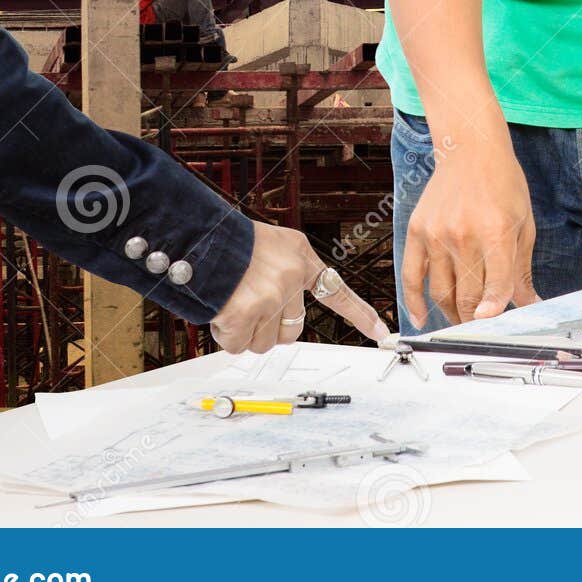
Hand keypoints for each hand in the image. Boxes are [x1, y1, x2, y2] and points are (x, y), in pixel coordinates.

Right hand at [210, 222, 389, 352]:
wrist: (200, 237)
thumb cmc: (231, 243)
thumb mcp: (274, 246)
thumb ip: (287, 274)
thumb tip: (287, 317)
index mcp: (301, 259)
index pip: (337, 292)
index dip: (360, 315)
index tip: (382, 332)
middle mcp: (292, 278)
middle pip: (292, 331)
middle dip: (270, 328)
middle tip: (250, 305)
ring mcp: (272, 297)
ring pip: (265, 343)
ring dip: (246, 332)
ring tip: (233, 301)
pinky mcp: (247, 314)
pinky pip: (239, 345)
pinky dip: (227, 335)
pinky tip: (222, 310)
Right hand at [402, 136, 536, 327]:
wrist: (470, 148)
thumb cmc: (502, 183)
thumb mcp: (523, 222)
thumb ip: (521, 268)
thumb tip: (531, 303)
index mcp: (495, 232)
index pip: (496, 284)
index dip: (495, 310)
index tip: (491, 324)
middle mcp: (464, 235)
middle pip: (466, 295)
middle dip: (474, 319)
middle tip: (481, 329)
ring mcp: (437, 234)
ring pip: (441, 292)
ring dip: (451, 314)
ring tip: (461, 321)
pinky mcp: (417, 231)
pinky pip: (411, 276)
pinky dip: (414, 302)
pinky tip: (421, 319)